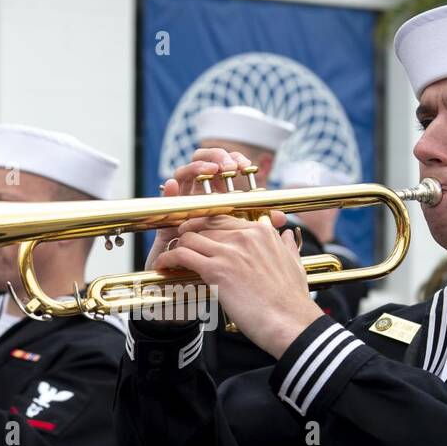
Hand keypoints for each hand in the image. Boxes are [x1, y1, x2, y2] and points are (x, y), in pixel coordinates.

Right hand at [144, 148, 287, 269]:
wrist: (194, 288)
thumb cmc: (221, 264)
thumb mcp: (243, 243)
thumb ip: (260, 227)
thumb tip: (281, 218)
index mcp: (220, 196)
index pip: (226, 166)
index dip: (236, 160)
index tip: (247, 166)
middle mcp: (201, 196)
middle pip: (205, 163)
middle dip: (217, 157)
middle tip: (230, 166)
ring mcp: (183, 205)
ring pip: (185, 173)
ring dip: (198, 167)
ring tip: (211, 170)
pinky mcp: (167, 218)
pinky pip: (165, 200)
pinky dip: (169, 188)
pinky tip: (173, 185)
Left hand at [154, 213, 321, 357]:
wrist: (291, 323)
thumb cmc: (293, 302)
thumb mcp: (295, 265)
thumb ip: (287, 247)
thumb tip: (286, 234)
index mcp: (262, 232)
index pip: (225, 219)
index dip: (207, 226)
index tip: (198, 235)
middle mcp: (245, 236)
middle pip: (205, 224)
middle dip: (189, 232)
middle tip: (178, 243)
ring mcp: (230, 252)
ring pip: (190, 237)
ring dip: (176, 246)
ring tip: (169, 257)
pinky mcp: (217, 270)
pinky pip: (183, 255)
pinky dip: (168, 259)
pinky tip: (163, 266)